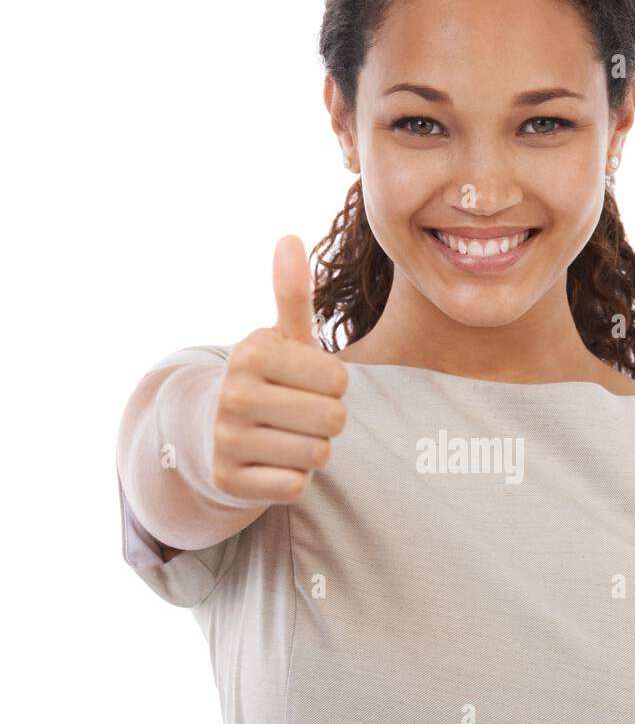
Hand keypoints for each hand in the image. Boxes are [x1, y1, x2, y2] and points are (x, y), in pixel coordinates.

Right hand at [210, 235, 348, 502]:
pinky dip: (292, 479)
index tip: (307, 384)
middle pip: (333, 420)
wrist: (207, 433)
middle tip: (299, 414)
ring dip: (311, 451)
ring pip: (317, 455)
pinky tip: (271, 463)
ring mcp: (227, 440)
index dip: (334, 387)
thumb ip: (292, 294)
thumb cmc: (266, 382)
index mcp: (252, 352)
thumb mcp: (281, 339)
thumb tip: (288, 238)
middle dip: (326, 420)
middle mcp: (234, 394)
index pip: (339, 380)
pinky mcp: (228, 481)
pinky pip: (293, 486)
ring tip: (286, 437)